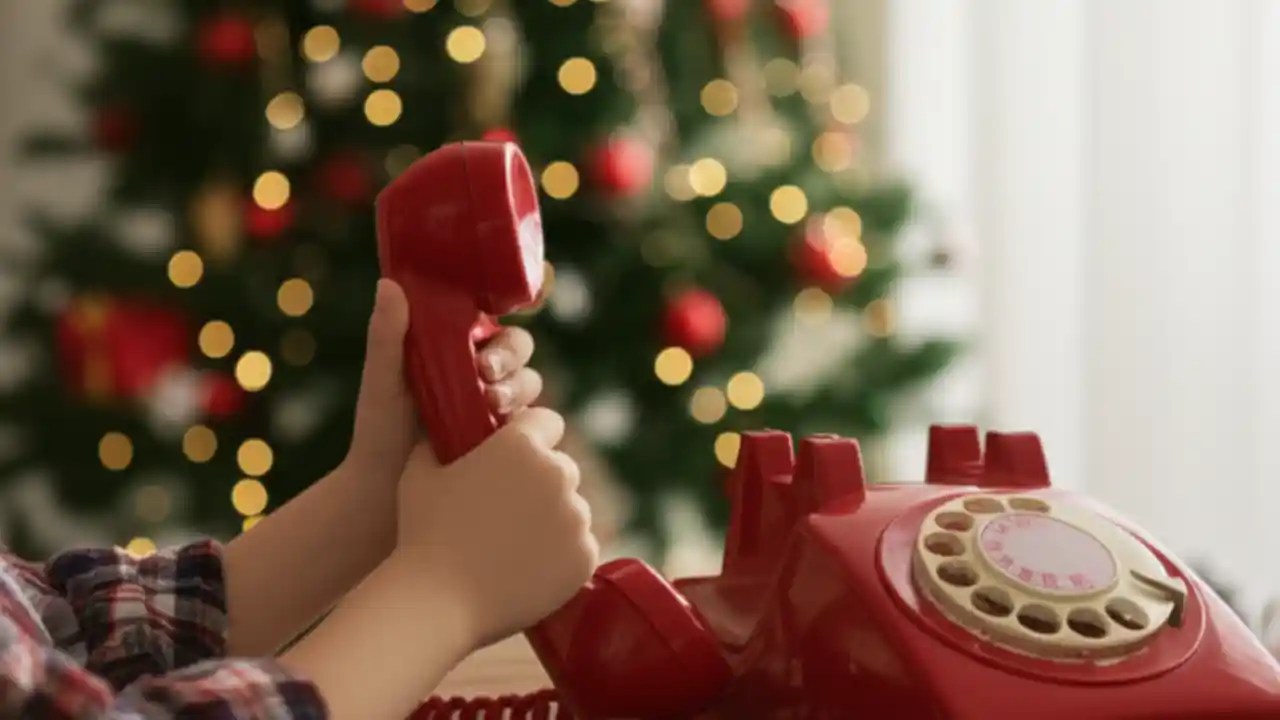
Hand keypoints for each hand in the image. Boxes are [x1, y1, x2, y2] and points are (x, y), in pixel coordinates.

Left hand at [344, 279, 543, 485]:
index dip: (514, 303)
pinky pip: (533, 422)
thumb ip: (386, 336)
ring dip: (517, 386)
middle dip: (510, 353)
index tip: (519, 305)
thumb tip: (389, 284)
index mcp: (454, 344)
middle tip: (485, 369)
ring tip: (491, 402)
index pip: (491, 315)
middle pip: (518, 346)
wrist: (385, 495)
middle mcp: (481, 370)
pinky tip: (504, 430)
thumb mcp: (382, 381)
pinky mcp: (509, 438)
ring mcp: (498, 404)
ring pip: (529, 382)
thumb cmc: (379, 431)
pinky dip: (525, 421)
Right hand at [392, 408, 597, 649]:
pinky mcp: (585, 557)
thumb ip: (441, 440)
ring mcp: (576, 518)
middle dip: (542, 484)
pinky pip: (580, 548)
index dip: (532, 437)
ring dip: (553, 521)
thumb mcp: (420, 472)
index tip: (517, 459)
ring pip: (573, 510)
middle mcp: (557, 474)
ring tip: (514, 547)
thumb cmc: (423, 533)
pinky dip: (561, 557)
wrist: (436, 602)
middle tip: (509, 512)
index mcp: (521, 445)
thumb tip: (445, 425)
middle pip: (563, 469)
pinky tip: (528, 569)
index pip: (547, 422)